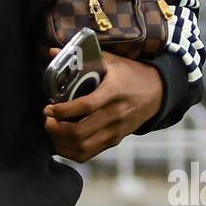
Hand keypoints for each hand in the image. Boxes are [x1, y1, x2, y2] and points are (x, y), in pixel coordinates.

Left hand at [43, 48, 163, 161]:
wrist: (158, 92)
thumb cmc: (131, 74)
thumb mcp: (111, 60)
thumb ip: (82, 56)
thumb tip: (52, 51)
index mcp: (114, 92)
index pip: (86, 106)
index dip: (63, 110)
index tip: (48, 108)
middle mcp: (116, 114)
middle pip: (81, 131)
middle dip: (57, 129)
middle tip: (47, 120)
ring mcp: (116, 130)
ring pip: (84, 146)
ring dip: (62, 142)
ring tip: (53, 130)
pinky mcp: (116, 140)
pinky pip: (90, 153)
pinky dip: (72, 152)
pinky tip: (62, 142)